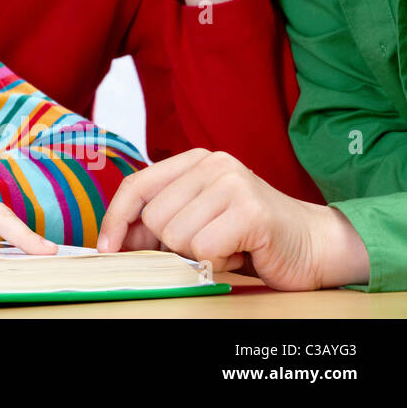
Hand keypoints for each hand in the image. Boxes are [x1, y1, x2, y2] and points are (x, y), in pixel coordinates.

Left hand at [96, 149, 369, 290]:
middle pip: (154, 217)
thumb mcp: (197, 221)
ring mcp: (233, 183)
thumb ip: (158, 224)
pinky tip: (239, 253)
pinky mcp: (250, 211)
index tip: (107, 248)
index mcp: (195, 160)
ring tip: (227, 246)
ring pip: (176, 235)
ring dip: (198, 255)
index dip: (117, 218)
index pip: (136, 185)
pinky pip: (203, 248)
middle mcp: (213, 163)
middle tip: (206, 245)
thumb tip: (114, 240)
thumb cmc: (250, 237)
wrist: (314, 244)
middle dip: (172, 245)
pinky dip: (218, 262)